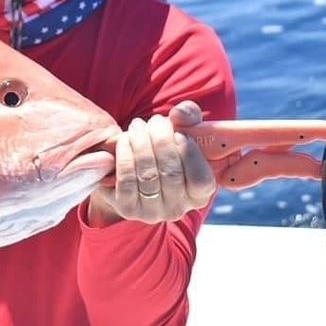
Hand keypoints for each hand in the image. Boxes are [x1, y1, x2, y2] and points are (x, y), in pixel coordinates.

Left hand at [93, 101, 215, 223]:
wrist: (130, 172)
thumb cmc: (164, 149)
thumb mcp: (181, 131)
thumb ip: (189, 117)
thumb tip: (179, 113)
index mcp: (199, 195)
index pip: (200, 180)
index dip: (190, 156)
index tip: (179, 134)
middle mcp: (178, 208)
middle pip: (171, 174)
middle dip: (161, 142)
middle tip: (153, 121)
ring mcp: (152, 212)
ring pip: (148, 176)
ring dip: (141, 145)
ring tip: (137, 126)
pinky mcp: (128, 209)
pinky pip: (126, 180)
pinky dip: (125, 156)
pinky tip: (125, 140)